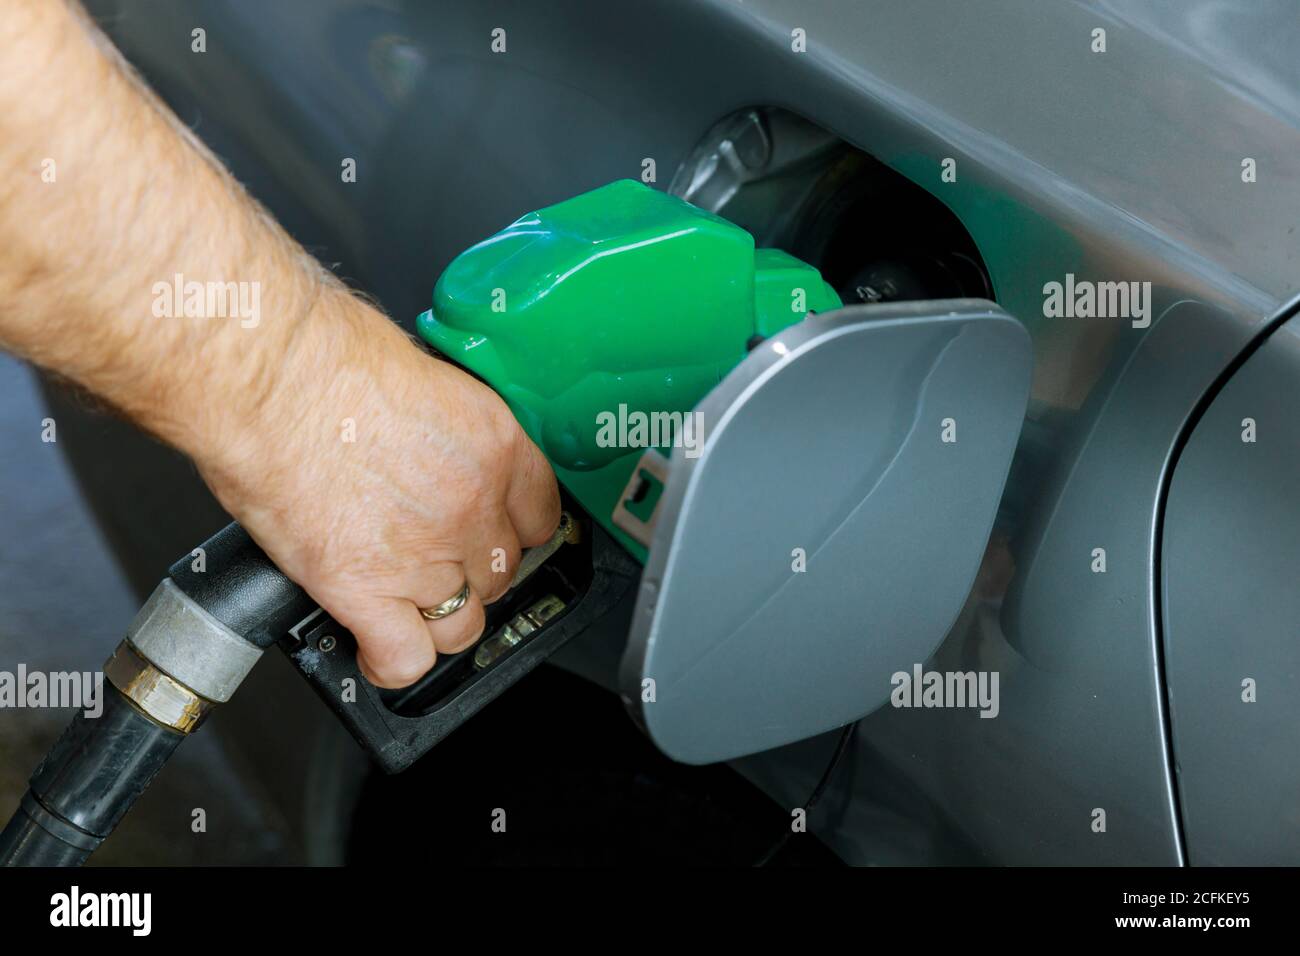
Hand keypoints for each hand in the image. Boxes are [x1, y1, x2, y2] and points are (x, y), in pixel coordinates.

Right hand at [194, 291, 560, 687]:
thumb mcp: (426, 377)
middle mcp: (470, 506)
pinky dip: (389, 660)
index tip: (491, 532)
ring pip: (462, 624)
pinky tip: (374, 643)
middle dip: (470, 570)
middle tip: (432, 555)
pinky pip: (403, 657)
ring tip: (405, 599)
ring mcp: (422, 556)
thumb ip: (450, 432)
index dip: (510, 530)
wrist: (267, 376)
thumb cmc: (326, 357)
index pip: (540, 515)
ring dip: (438, 617)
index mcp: (495, 446)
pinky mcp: (362, 590)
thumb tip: (439, 453)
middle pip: (500, 573)